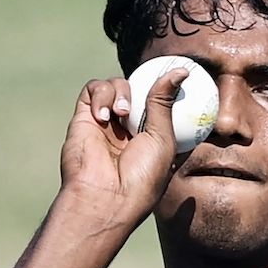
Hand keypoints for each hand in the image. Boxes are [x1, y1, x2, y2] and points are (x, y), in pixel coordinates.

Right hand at [58, 69, 189, 227]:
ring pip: (116, 85)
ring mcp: (107, 122)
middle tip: (148, 90)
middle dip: (143, 86)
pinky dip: (101, 94)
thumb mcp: (163, 138)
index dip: (167, 88)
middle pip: (138, 89)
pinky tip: (104, 115)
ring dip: (121, 91)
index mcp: (152, 136)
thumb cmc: (140, 177)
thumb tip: (181, 71)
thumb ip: (165, 102)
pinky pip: (93, 89)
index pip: (160, 102)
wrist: (104, 197)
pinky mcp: (85, 117)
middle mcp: (129, 127)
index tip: (182, 74)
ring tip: (122, 114)